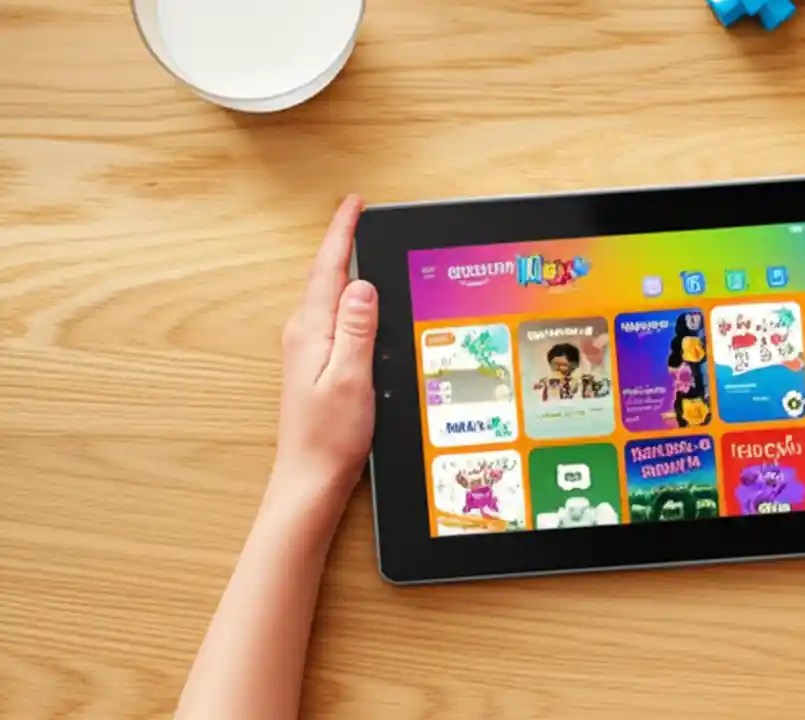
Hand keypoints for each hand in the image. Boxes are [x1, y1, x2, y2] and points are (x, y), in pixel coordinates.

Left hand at [271, 195, 377, 506]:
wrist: (309, 478)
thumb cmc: (331, 436)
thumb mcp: (352, 378)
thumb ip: (357, 329)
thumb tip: (362, 284)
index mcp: (312, 331)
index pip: (328, 269)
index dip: (342, 233)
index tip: (354, 204)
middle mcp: (303, 334)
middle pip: (325, 276)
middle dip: (343, 243)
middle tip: (362, 216)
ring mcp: (307, 349)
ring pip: (328, 296)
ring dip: (344, 269)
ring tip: (362, 246)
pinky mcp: (314, 364)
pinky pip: (332, 317)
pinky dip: (346, 298)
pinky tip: (360, 302)